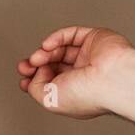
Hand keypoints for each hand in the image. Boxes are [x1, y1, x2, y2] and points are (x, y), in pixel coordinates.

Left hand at [16, 25, 134, 118]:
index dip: (35, 79)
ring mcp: (89, 56)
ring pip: (60, 49)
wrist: (111, 78)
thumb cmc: (88, 95)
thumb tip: (34, 72)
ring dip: (44, 52)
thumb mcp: (49, 99)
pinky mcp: (94, 39)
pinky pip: (71, 34)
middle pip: (53, 65)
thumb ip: (35, 87)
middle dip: (35, 65)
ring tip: (37, 58)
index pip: (52, 83)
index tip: (23, 79)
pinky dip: (56, 38)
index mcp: (75, 93)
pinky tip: (47, 45)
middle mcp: (83, 75)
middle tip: (25, 66)